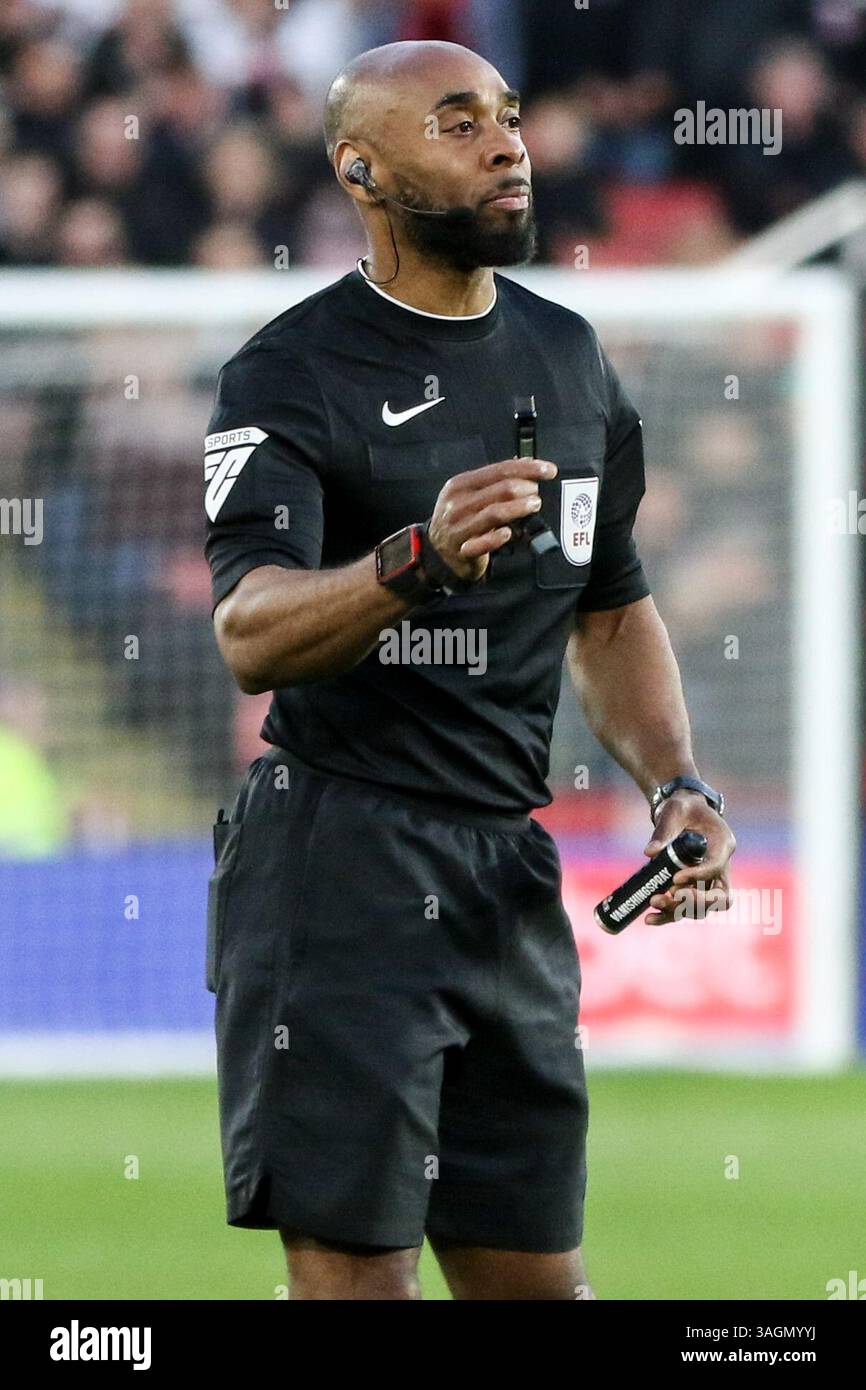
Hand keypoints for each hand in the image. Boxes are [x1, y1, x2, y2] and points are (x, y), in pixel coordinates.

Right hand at [427, 457, 557, 582]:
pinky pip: (482, 543)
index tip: (549, 471)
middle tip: (538, 493)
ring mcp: (458, 526)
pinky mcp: (462, 549)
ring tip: (534, 505)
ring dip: (519, 508)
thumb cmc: (460, 519)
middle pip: (500, 489)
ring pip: (494, 513)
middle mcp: (457, 503)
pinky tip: (509, 533)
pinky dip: (497, 538)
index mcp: (461, 484)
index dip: (528, 469)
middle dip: (525, 488)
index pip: (499, 470)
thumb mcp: (470, 494)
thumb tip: (527, 462)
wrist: (436, 552)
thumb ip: (495, 480)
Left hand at [641, 791, 735, 923]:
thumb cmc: (683, 808)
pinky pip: (686, 909)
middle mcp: (722, 867)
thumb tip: (650, 853)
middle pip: (719, 897)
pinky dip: (669, 916)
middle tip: (671, 896)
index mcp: (723, 843)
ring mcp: (710, 881)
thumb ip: (663, 830)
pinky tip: (649, 919)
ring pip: (702, 908)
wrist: (684, 813)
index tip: (675, 878)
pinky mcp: (696, 889)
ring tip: (653, 904)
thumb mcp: (674, 811)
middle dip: (695, 901)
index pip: (717, 866)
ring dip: (679, 911)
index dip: (698, 875)